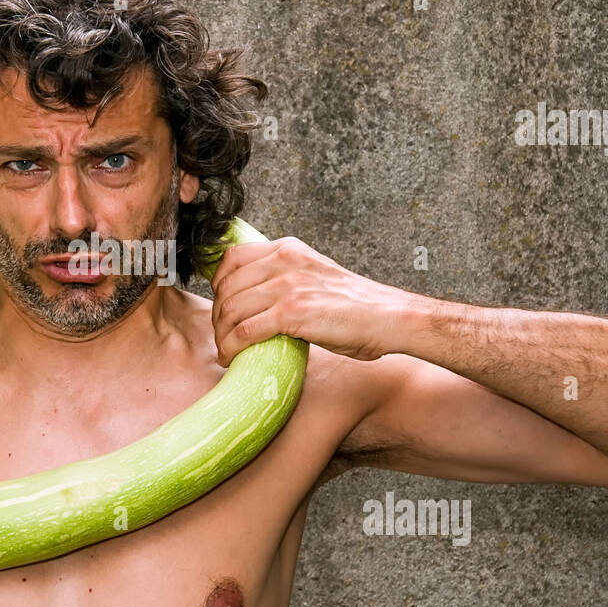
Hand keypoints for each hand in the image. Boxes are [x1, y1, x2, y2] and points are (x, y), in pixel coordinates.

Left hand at [209, 236, 416, 364]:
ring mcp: (287, 286)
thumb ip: (285, 277)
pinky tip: (233, 357)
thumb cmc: (356, 305)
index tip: (222, 305)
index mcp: (288, 249)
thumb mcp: (314, 274)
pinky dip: (231, 348)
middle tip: (223, 335)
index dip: (219, 285)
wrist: (389, 317)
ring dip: (221, 335)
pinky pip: (244, 331)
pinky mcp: (292, 313)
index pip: (232, 258)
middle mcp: (284, 261)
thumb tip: (254, 297)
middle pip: (226, 286)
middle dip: (218, 316)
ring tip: (227, 350)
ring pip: (230, 309)